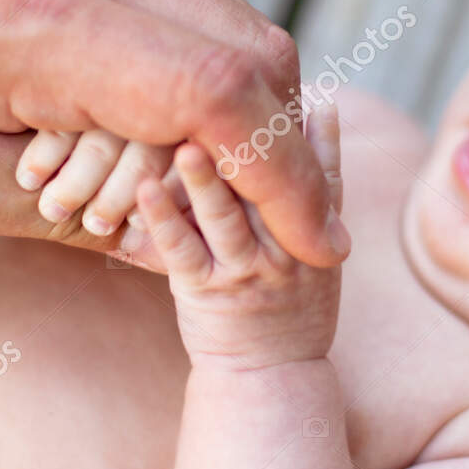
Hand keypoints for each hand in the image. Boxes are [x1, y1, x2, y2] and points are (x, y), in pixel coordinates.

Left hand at [0, 0, 348, 264]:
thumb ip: (49, 214)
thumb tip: (164, 246)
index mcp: (35, 25)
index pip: (217, 90)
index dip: (284, 175)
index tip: (315, 245)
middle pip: (254, 48)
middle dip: (290, 151)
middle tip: (289, 234)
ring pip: (233, 21)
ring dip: (255, 114)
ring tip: (237, 200)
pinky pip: (188, 9)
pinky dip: (214, 78)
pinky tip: (178, 141)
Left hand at [136, 102, 343, 371]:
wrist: (270, 376)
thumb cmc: (285, 304)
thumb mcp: (315, 254)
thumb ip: (309, 200)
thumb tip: (310, 128)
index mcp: (313, 234)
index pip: (323, 176)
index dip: (321, 136)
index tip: (315, 92)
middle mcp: (287, 250)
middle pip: (272, 187)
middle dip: (256, 142)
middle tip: (238, 93)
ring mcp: (249, 271)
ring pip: (226, 216)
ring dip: (206, 177)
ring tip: (187, 139)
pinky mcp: (208, 293)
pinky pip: (182, 252)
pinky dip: (163, 219)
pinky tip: (145, 190)